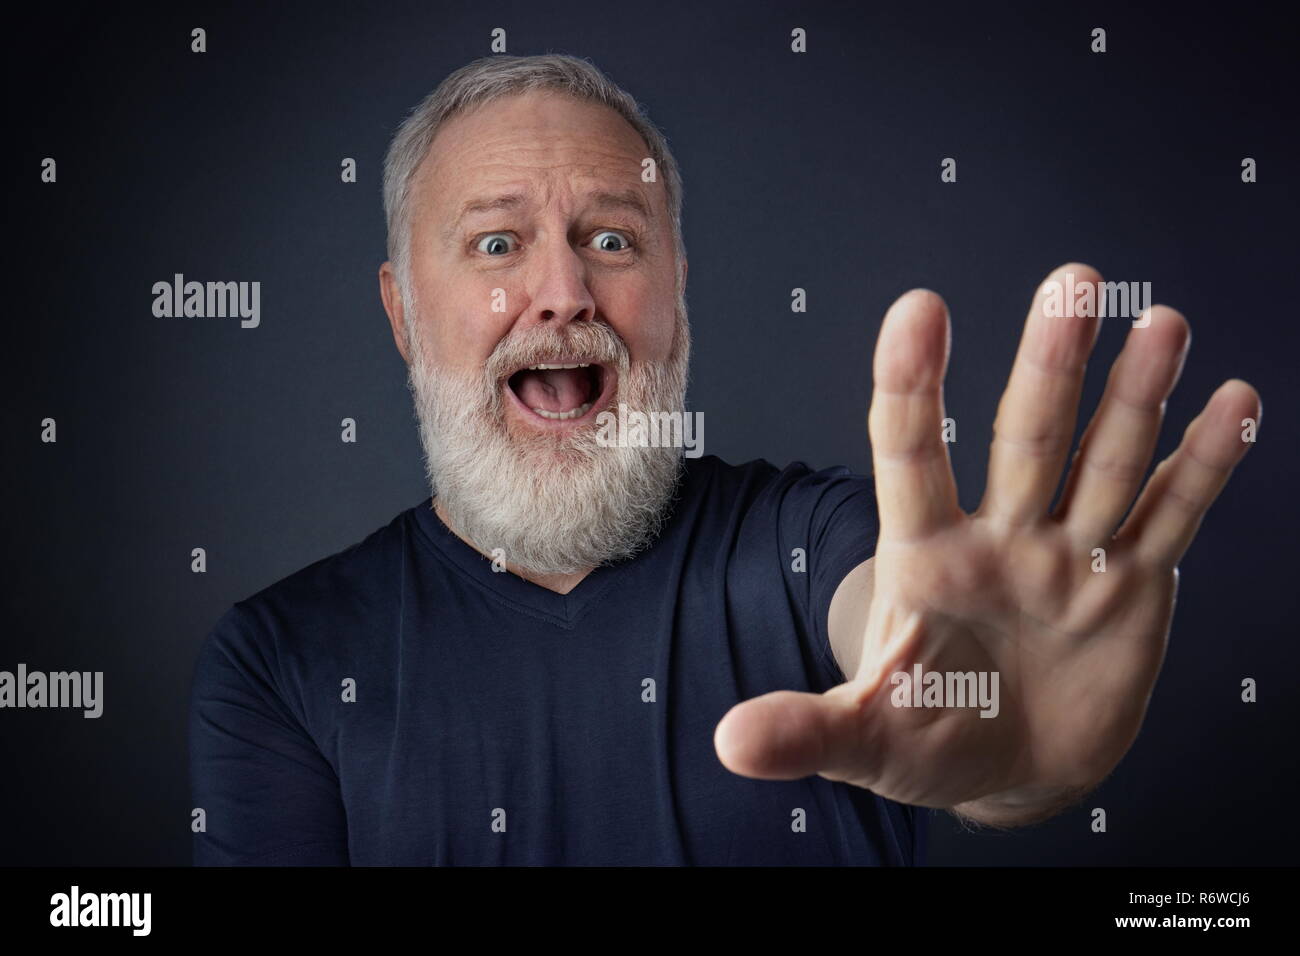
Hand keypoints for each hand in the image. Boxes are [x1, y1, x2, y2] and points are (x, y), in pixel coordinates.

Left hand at [713, 263, 1260, 822]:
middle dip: (1049, 364)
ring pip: (1106, 459)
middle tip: (1072, 281)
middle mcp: (1000, 536)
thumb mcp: (864, 739)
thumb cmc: (926, 741)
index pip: (911, 455)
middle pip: (1026, 437)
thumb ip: (806, 731)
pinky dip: (1204, 465)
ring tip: (1164, 323)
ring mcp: (1069, 554)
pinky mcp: (1132, 585)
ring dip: (1135, 395)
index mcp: (925, 556)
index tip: (920, 308)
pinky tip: (1232, 402)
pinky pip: (1169, 514)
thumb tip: (729, 743)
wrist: (1008, 769)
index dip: (914, 386)